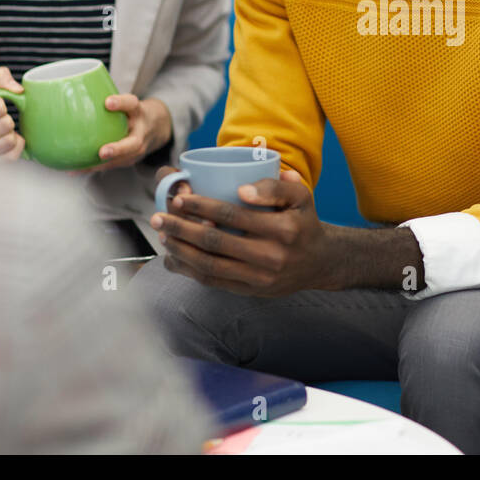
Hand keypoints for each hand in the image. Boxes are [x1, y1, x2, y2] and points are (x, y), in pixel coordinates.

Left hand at [70, 95, 171, 174]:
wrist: (157, 127)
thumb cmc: (134, 113)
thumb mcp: (127, 103)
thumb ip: (109, 102)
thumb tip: (74, 92)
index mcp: (138, 112)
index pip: (132, 104)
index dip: (121, 103)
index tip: (108, 102)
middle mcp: (141, 132)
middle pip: (133, 143)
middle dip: (118, 149)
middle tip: (103, 152)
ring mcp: (138, 148)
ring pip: (123, 159)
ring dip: (102, 164)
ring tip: (82, 166)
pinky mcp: (130, 159)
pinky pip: (112, 165)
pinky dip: (93, 167)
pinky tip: (76, 169)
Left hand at [149, 169, 339, 296]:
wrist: (320, 262)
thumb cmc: (303, 222)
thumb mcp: (301, 197)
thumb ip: (274, 187)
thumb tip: (241, 189)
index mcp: (282, 230)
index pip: (232, 216)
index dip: (201, 206)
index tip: (179, 198)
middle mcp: (270, 256)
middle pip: (215, 242)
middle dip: (181, 229)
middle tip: (158, 217)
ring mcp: (259, 278)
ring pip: (210, 266)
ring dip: (180, 251)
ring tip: (163, 236)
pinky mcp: (251, 291)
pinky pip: (214, 282)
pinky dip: (189, 270)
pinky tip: (174, 258)